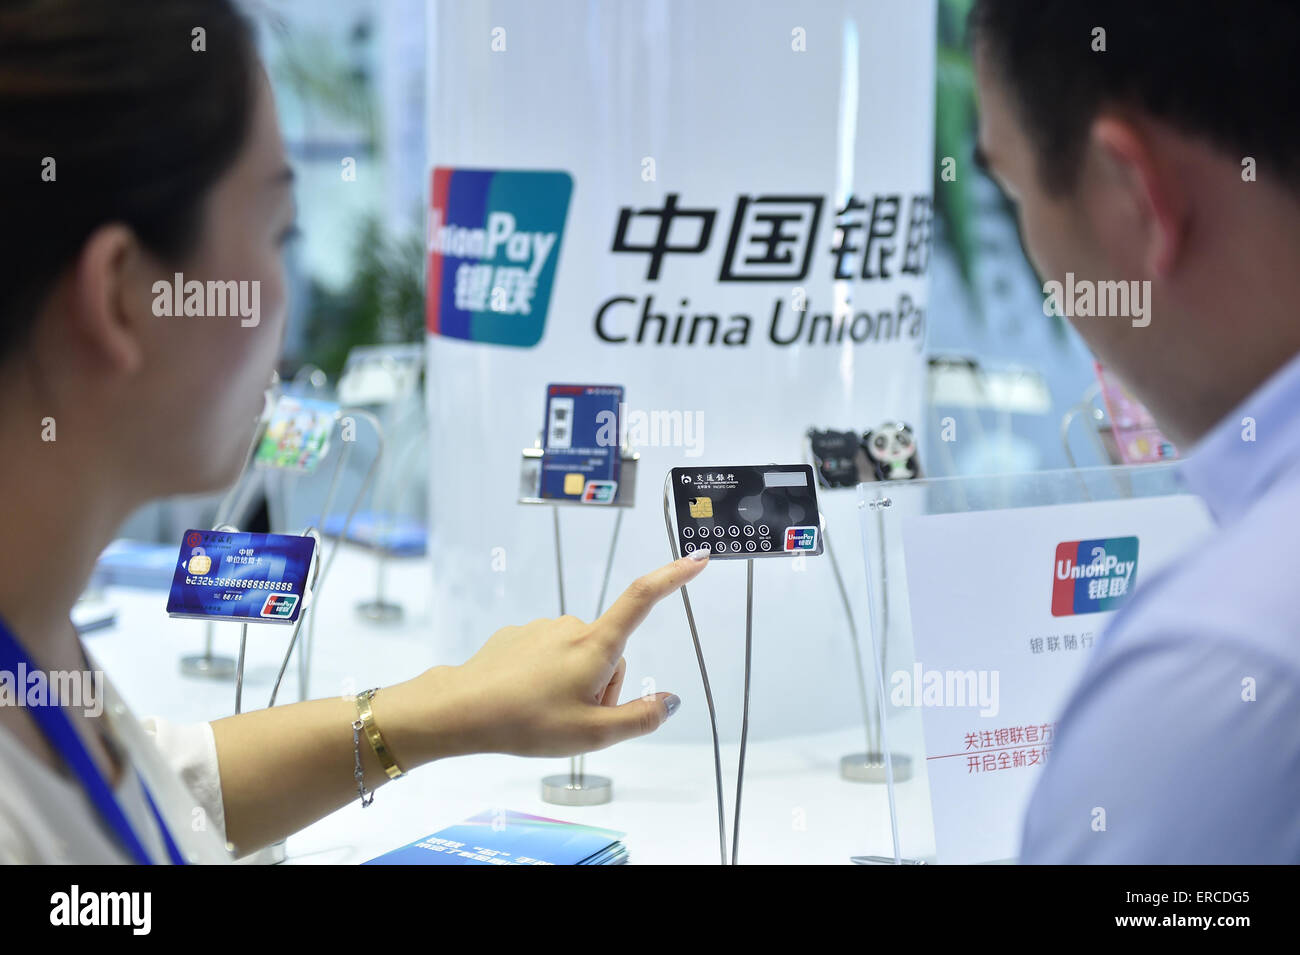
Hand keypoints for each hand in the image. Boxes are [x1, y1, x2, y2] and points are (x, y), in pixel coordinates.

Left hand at [445, 552, 709, 757]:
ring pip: (580, 656)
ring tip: (545, 711)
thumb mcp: (594, 735)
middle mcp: (572, 627)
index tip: (696, 558)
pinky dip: (546, 676)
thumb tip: (671, 701)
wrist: (463, 709)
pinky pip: (550, 654)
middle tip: (574, 717)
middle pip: (611, 652)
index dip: (673, 577)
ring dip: (574, 682)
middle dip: (603, 683)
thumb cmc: (527, 722)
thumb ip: (640, 718)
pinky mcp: (520, 634)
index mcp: (596, 646)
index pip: (642, 599)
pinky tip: (525, 698)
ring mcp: (543, 628)